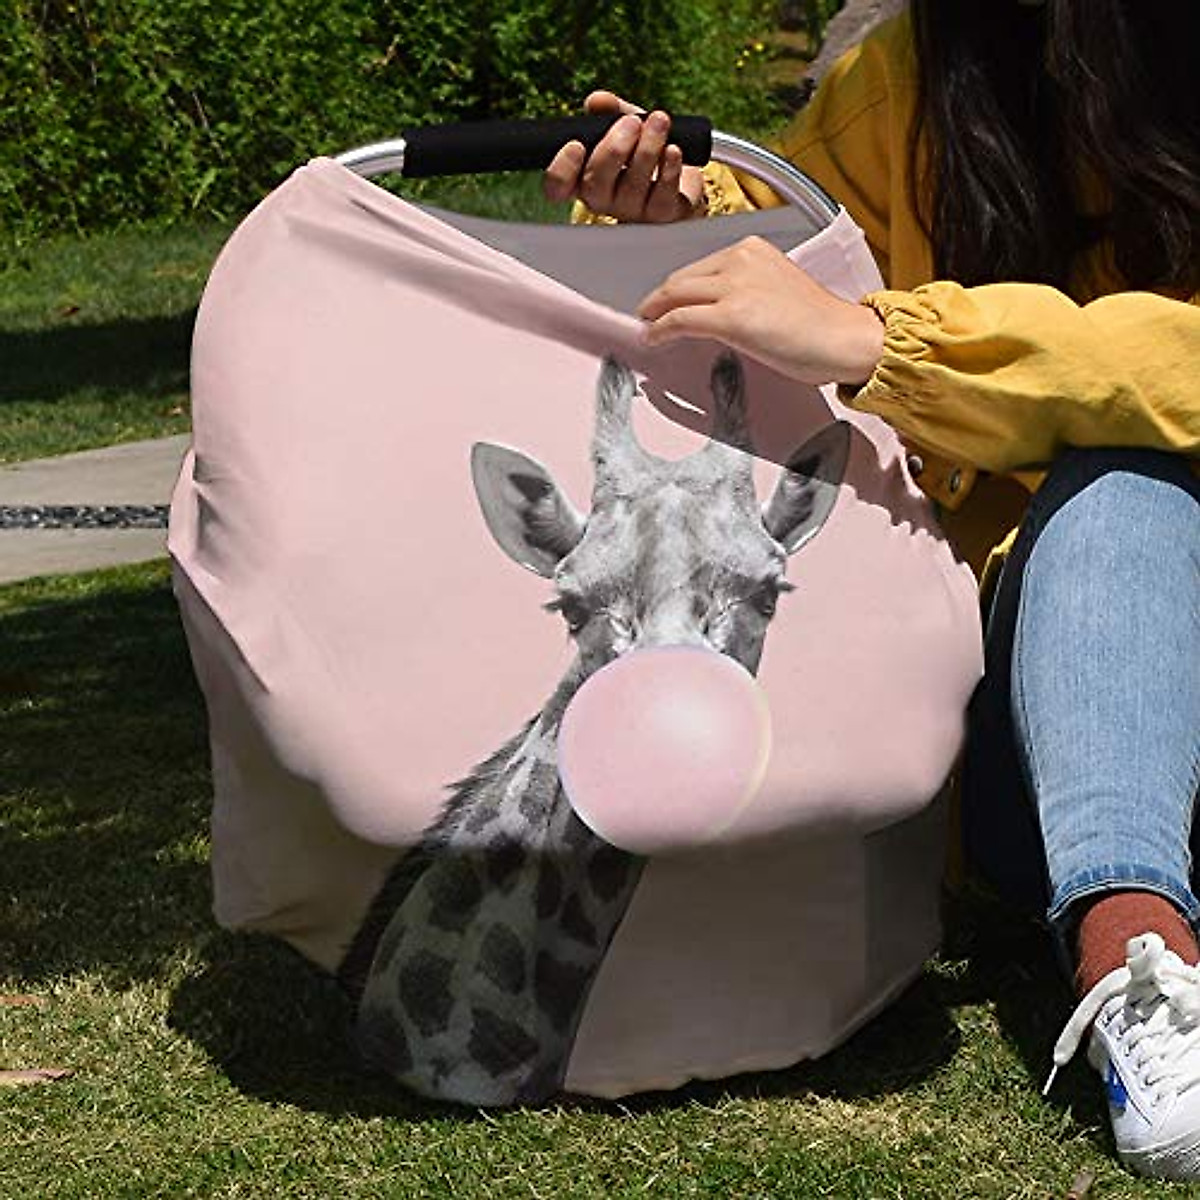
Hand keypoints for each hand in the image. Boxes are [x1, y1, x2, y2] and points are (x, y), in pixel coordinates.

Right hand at [543, 91, 704, 223]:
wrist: (682, 180)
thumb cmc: (643, 152)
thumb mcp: (625, 125)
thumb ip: (609, 111)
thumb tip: (596, 100)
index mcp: (584, 180)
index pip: (558, 187)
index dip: (561, 170)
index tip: (576, 145)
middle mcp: (603, 200)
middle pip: (596, 184)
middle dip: (614, 149)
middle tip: (632, 122)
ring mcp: (632, 212)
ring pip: (633, 185)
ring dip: (647, 148)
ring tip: (660, 121)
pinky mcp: (661, 215)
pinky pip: (662, 194)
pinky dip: (669, 168)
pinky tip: (673, 149)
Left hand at [637, 236, 884, 385]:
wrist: (846, 338)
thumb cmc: (822, 324)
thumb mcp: (778, 290)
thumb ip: (747, 291)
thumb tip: (719, 311)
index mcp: (754, 250)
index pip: (702, 266)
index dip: (677, 286)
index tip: (666, 299)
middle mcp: (741, 260)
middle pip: (681, 278)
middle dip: (659, 298)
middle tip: (647, 313)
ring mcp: (734, 287)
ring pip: (675, 294)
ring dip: (654, 312)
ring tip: (647, 326)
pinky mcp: (730, 316)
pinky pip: (680, 320)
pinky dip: (661, 329)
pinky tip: (654, 338)